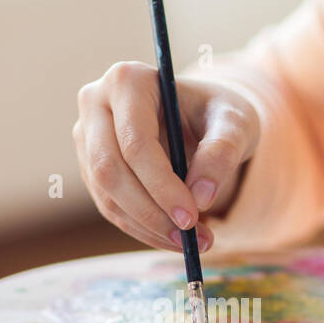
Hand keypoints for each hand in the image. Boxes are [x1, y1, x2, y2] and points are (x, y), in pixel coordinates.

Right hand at [73, 61, 259, 251]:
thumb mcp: (235, 124)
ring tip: (192, 242)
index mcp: (128, 80)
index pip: (135, 142)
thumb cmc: (218, 113)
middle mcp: (96, 104)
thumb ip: (222, 153)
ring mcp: (87, 138)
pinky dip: (143, 229)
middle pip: (110, 171)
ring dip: (148, 227)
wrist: (201, 119)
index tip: (192, 217)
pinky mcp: (90, 167)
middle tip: (189, 239)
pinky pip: (110, 207)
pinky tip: (174, 238)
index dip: (161, 185)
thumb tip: (200, 197)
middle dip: (150, 212)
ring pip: (107, 195)